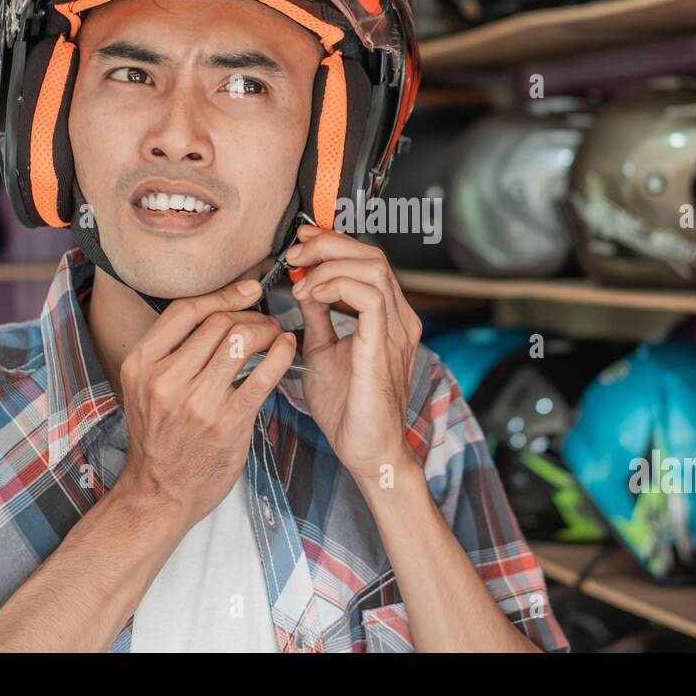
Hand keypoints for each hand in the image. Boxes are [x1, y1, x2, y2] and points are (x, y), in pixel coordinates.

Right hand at [115, 279, 296, 528]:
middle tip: (266, 322)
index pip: (185, 311)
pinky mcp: (227, 422)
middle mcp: (166, 380)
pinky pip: (263, 375)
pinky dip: (281, 354)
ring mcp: (197, 402)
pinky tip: (287, 349)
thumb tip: (219, 313)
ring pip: (241, 341)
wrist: (159, 494)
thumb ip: (171, 353)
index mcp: (141, 365)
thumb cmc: (159, 438)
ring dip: (267, 331)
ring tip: (276, 336)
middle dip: (250, 314)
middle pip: (218, 322)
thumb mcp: (145, 389)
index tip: (247, 290)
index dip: (223, 295)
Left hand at [286, 225, 422, 482]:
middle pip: (371, 255)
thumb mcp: (324, 352)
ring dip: (327, 264)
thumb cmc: (349, 410)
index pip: (367, 260)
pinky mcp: (384, 346)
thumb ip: (318, 318)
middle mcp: (400, 318)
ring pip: (372, 267)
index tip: (299, 246)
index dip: (332, 243)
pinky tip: (309, 296)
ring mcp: (397, 330)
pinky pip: (368, 296)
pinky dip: (334, 286)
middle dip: (327, 245)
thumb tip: (303, 288)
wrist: (368, 452)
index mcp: (389, 317)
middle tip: (294, 255)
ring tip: (300, 279)